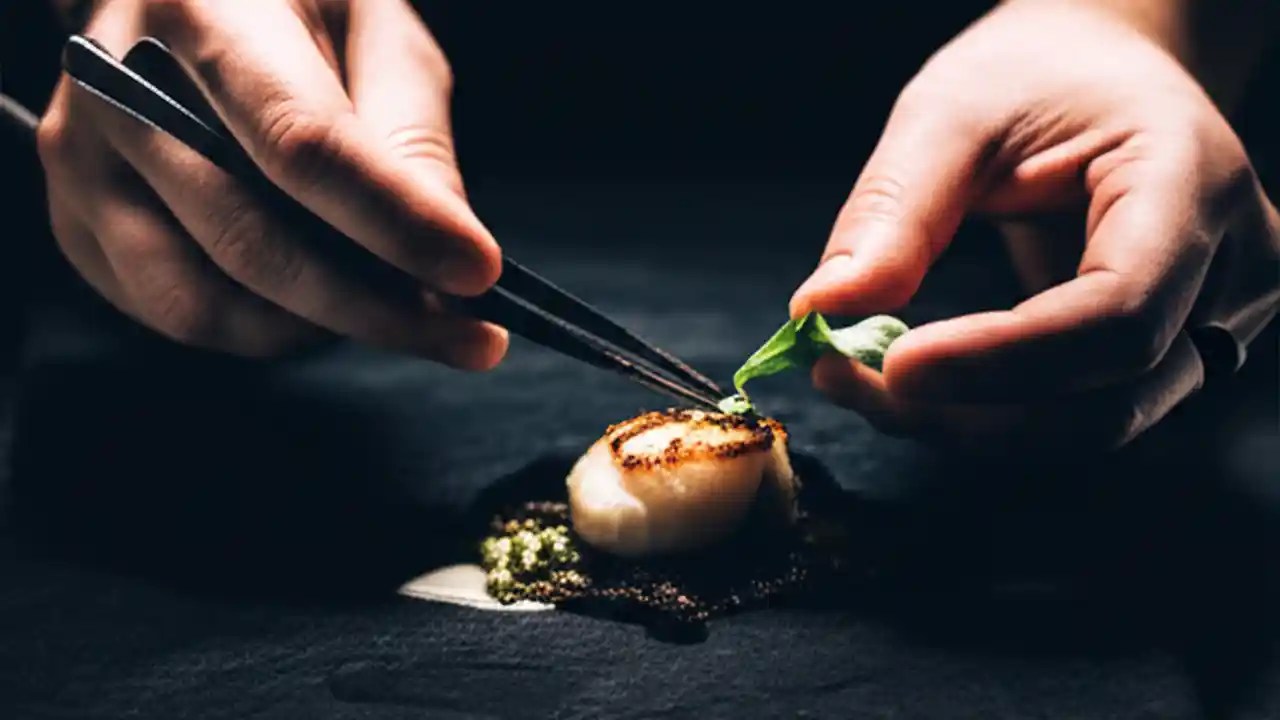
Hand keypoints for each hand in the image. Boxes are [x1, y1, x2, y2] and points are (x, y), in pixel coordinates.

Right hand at [38, 0, 507, 368]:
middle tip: (471, 338)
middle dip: (378, 308)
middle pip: (254, 243)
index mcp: (203, 11)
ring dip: (320, 328)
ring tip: (391, 304)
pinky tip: (317, 296)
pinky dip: (267, 327)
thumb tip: (446, 245)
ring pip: (208, 305)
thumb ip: (409, 129)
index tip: (479, 275)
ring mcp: (83, 165)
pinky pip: (181, 316)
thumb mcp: (374, 28)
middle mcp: (116, 88)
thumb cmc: (291, 2)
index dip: (395, 221)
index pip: (302, 143)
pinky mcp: (76, 225)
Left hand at [790, 0, 1279, 455]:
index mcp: (1192, 185)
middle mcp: (1229, 270)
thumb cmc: (1036, 73)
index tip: (892, 367)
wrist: (1099, 71)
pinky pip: (1079, 410)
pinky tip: (917, 382)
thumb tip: (822, 310)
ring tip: (863, 381)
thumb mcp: (953, 111)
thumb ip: (894, 210)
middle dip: (966, 413)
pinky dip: (989, 413)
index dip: (1003, 361)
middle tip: (843, 380)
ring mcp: (1212, 321)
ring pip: (1092, 424)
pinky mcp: (1168, 352)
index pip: (1117, 313)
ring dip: (968, 426)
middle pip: (1108, 399)